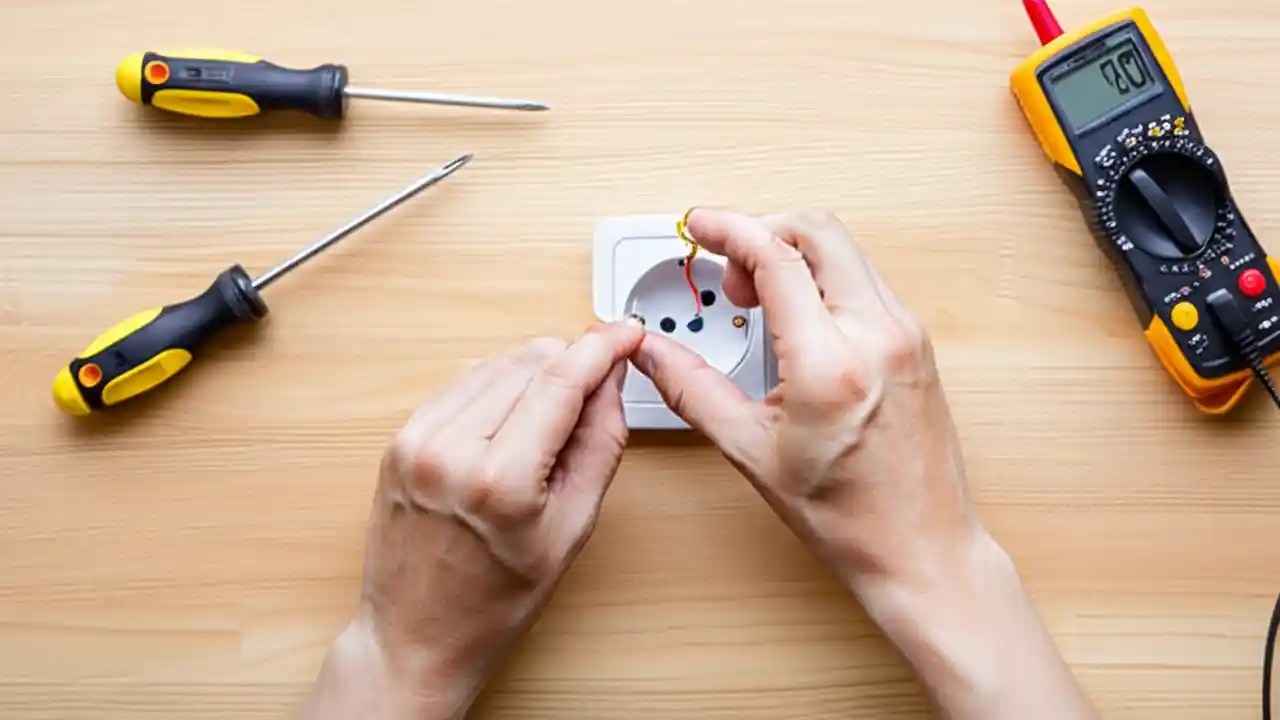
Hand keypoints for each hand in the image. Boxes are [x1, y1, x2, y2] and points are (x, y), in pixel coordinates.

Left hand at [303, 321, 642, 719]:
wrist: (417, 636)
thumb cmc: (493, 601)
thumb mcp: (571, 529)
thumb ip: (599, 444)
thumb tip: (611, 380)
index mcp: (498, 480)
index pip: (561, 379)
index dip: (602, 346)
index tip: (626, 331)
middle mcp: (448, 450)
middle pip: (530, 361)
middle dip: (571, 365)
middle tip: (595, 398)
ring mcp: (415, 440)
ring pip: (496, 364)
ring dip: (534, 376)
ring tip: (548, 429)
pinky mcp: (400, 438)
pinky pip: (463, 384)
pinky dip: (498, 390)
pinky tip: (511, 426)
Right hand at [633, 208, 1094, 718]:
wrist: (920, 548)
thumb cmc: (848, 516)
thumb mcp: (752, 452)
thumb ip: (693, 389)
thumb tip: (653, 352)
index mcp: (831, 363)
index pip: (776, 256)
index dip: (728, 228)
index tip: (699, 224)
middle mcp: (878, 335)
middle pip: (817, 230)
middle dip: (762, 233)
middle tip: (730, 275)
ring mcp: (906, 334)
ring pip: (844, 250)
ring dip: (793, 255)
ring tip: (759, 304)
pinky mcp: (916, 343)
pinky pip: (863, 280)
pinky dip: (821, 280)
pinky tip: (796, 322)